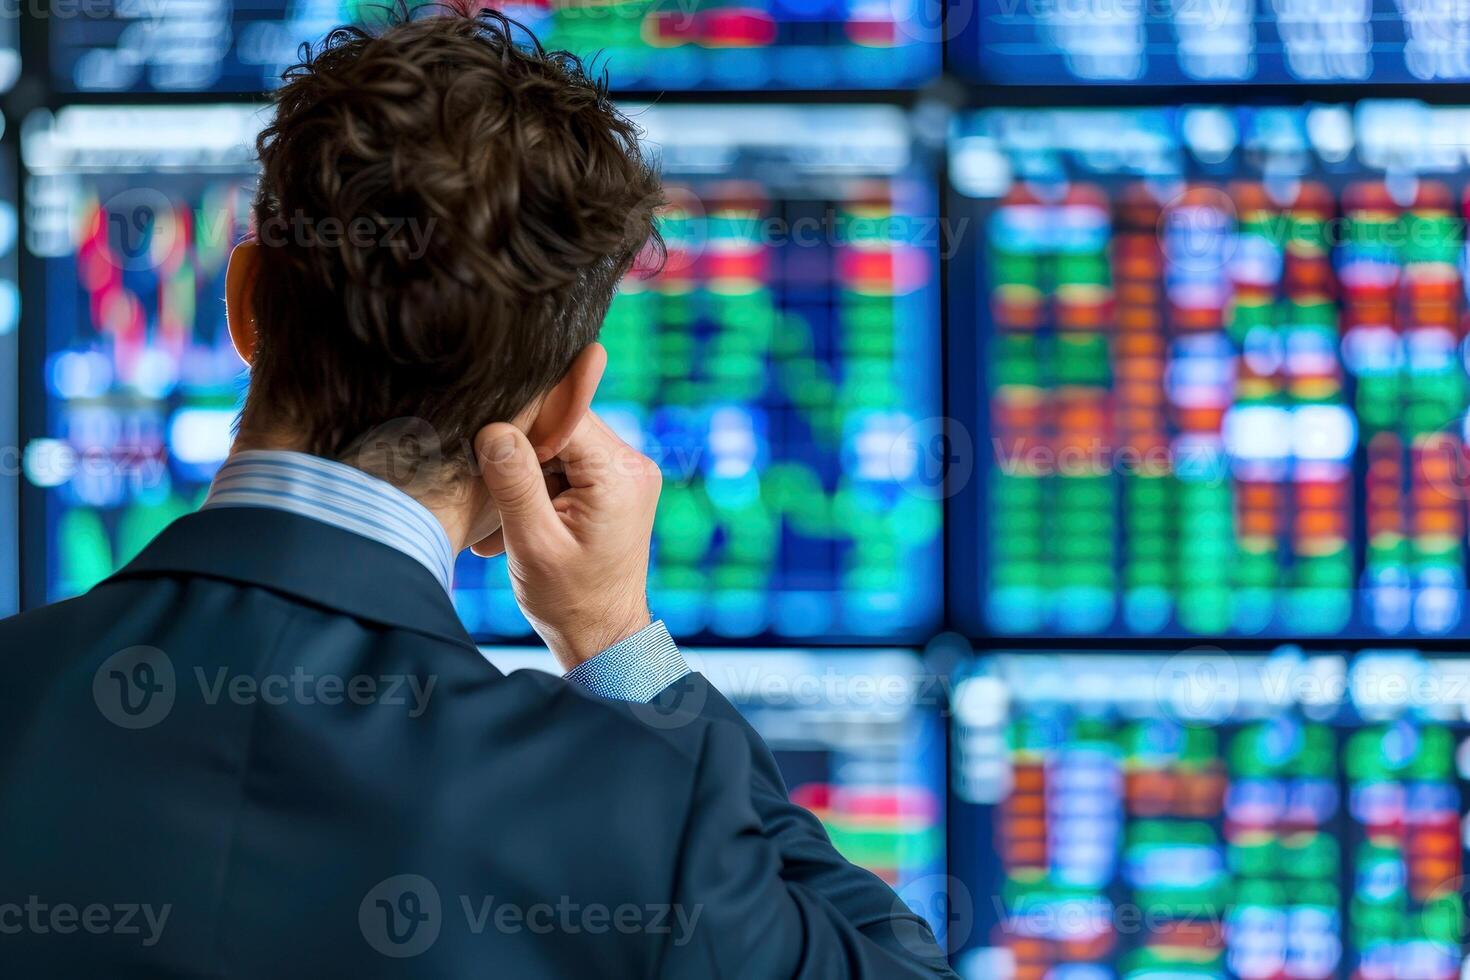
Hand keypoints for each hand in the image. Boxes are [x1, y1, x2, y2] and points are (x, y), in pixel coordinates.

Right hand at [473, 411, 660, 668]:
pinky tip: (517, 518)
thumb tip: (493, 428)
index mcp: (618, 474)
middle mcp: (632, 464)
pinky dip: (538, 486)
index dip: (517, 425)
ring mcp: (626, 474)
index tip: (481, 447)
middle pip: (560, 425)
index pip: (561, 415)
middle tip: (484, 486)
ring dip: (524, 473)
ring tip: (499, 517)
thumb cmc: (569, 600)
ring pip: (559, 444)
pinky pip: (568, 465)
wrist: (602, 635)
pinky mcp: (614, 485)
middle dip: (519, 451)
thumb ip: (514, 482)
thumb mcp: (532, 542)